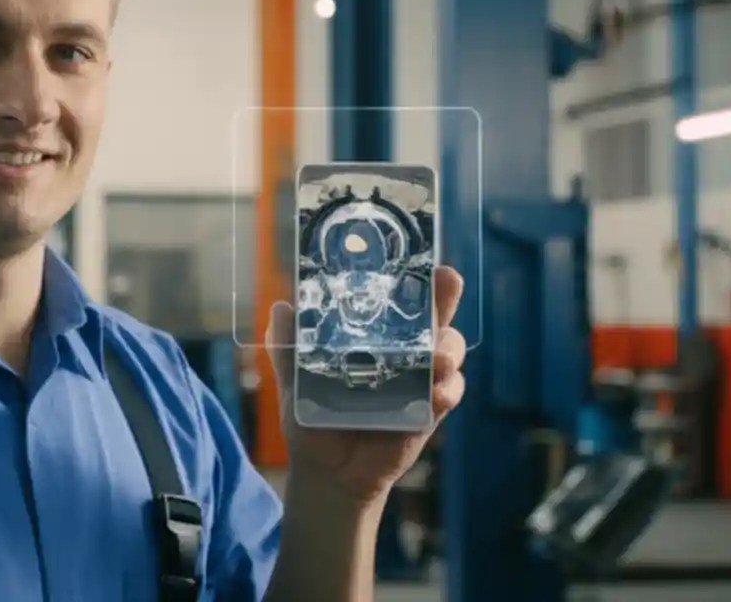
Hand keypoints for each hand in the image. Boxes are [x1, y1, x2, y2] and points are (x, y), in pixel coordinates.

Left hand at [266, 266, 466, 504]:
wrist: (324, 469)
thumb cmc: (313, 416)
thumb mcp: (295, 378)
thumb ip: (288, 346)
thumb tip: (281, 307)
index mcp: (374, 336)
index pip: (398, 300)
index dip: (414, 278)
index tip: (424, 261)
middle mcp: (403, 351)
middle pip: (434, 317)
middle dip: (445, 299)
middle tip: (446, 283)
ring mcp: (420, 380)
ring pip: (449, 352)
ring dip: (449, 348)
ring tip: (435, 359)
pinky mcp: (427, 412)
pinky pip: (449, 395)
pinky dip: (447, 391)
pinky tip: (436, 395)